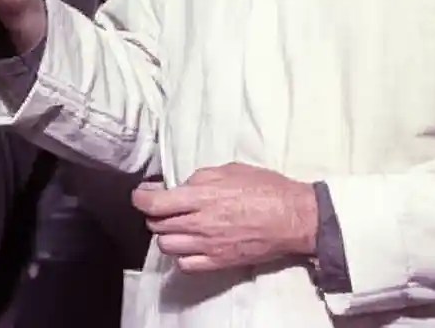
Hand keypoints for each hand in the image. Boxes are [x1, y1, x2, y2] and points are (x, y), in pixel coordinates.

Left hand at [131, 163, 317, 272]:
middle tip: (164, 206)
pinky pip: (185, 264)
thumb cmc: (267, 189)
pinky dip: (180, 255)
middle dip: (154, 214)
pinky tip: (189, 245)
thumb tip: (182, 186)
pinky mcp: (218, 262)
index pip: (155, 203)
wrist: (293, 217)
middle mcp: (200, 223)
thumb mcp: (231, 169)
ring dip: (166, 234)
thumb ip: (201, 178)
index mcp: (203, 196)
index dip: (141, 198)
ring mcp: (208, 246)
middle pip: (157, 224)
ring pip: (166, 246)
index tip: (142, 193)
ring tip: (177, 226)